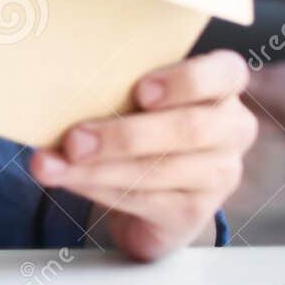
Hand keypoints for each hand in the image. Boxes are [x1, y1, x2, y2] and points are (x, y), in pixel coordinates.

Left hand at [29, 50, 257, 261]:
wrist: (152, 192)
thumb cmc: (142, 123)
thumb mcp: (138, 96)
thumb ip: (120, 85)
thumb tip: (60, 82)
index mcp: (222, 87)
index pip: (228, 73)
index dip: (187, 81)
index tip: (141, 91)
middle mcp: (232, 130)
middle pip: (189, 129)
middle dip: (125, 135)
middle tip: (74, 140)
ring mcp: (219, 174)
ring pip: (160, 170)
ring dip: (99, 168)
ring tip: (52, 165)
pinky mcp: (194, 211)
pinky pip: (144, 200)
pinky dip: (98, 188)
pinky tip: (68, 179)